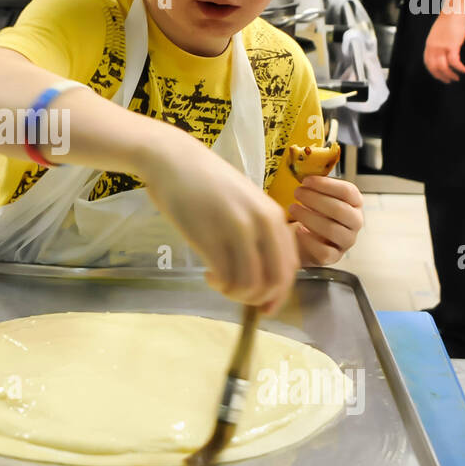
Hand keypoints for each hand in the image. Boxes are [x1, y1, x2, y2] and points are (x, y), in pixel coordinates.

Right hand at [141, 133, 299, 313]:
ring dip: (235, 294)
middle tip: (238, 297)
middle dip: (259, 300)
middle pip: (275, 281)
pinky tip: (208, 274)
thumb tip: (262, 272)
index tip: (263, 305)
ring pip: (250, 284)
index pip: (290, 267)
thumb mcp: (245, 202)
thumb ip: (259, 230)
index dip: (279, 294)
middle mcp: (261, 224)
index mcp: (274, 216)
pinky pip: (225, 278)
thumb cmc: (207, 181)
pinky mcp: (210, 236)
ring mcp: (236, 230)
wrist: (174, 160)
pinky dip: (219, 285)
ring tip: (220, 283)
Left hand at [288, 176, 363, 266]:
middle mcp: (355, 222)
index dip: (326, 185)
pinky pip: (324, 251)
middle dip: (315, 199)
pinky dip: (308, 240)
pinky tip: (297, 231)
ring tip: (292, 208)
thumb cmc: (311, 212)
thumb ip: (314, 184)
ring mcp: (346, 241)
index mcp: (354, 203)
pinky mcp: (333, 257)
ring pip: (332, 230)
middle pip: (340, 210)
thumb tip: (300, 166)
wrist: (303, 239)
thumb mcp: (315, 196)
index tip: (306, 180)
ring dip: (309, 217)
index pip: (348, 192)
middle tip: (296, 192)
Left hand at [423, 12, 464, 82]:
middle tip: (448, 81)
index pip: (428, 63)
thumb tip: (441, 52)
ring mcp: (442, 47)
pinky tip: (463, 70)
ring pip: (443, 67)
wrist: (453, 12)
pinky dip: (458, 68)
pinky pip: (454, 61)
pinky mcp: (452, 46)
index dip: (433, 72)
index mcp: (429, 45)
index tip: (439, 76)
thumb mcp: (437, 34)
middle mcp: (433, 48)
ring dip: (450, 75)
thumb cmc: (448, 21)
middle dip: (441, 76)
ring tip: (456, 78)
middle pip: (434, 67)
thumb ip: (437, 44)